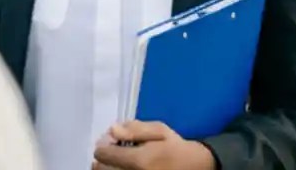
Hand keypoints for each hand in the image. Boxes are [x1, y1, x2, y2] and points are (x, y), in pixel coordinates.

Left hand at [91, 121, 216, 169]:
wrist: (195, 167)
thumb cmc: (175, 147)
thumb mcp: (159, 130)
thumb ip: (135, 129)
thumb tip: (112, 130)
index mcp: (139, 160)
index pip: (103, 155)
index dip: (104, 145)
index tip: (112, 142)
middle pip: (100, 169)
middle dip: (104, 158)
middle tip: (115, 151)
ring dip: (108, 167)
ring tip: (119, 160)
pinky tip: (123, 167)